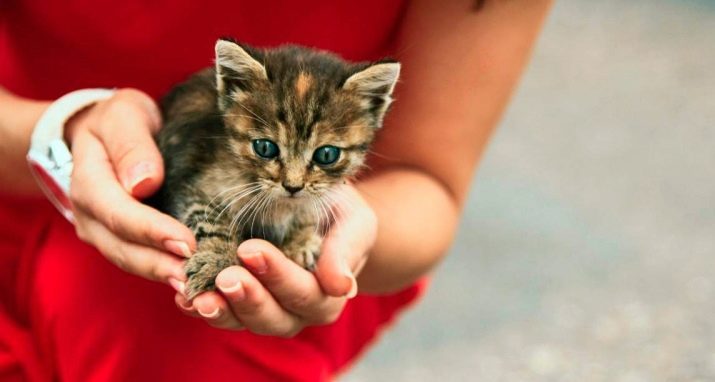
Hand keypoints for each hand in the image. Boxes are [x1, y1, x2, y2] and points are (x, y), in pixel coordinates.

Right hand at [67, 88, 195, 283]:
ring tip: (197, 289)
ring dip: (163, 276)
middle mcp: (90, 214)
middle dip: (160, 265)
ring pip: (131, 261)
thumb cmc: (120, 120)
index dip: (152, 231)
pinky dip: (164, 274)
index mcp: (89, 180)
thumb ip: (131, 143)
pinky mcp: (121, 240)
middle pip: (123, 247)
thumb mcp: (125, 114)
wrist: (104, 132)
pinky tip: (192, 285)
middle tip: (197, 279)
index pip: (119, 213)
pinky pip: (140, 262)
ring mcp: (102, 232)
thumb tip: (143, 182)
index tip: (187, 244)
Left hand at [174, 185, 376, 335]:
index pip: (308, 295)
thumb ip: (347, 249)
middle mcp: (298, 311)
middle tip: (226, 276)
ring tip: (198, 295)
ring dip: (222, 310)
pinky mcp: (239, 304)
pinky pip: (221, 314)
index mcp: (330, 294)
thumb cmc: (336, 212)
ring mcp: (267, 310)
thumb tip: (341, 286)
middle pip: (275, 317)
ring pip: (245, 322)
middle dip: (249, 297)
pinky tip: (184, 295)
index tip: (250, 249)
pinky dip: (201, 307)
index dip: (279, 277)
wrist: (315, 210)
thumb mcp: (352, 220)